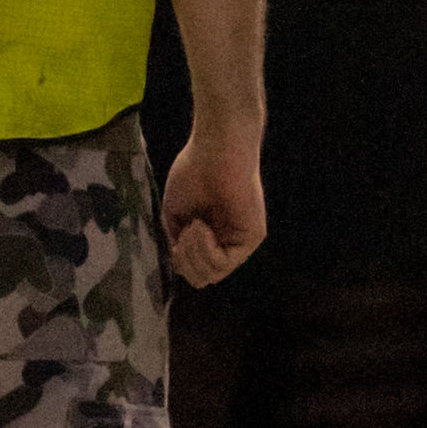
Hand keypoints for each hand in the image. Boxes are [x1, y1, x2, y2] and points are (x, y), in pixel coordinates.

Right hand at [161, 133, 267, 286]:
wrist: (214, 149)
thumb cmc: (193, 172)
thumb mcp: (175, 214)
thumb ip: (177, 242)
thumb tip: (179, 267)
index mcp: (209, 237)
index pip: (194, 270)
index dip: (179, 262)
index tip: (175, 237)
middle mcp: (226, 241)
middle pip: (202, 278)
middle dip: (185, 262)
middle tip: (183, 233)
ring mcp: (240, 240)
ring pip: (212, 275)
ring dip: (194, 253)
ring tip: (194, 225)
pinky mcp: (251, 237)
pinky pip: (224, 263)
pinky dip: (206, 250)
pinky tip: (202, 227)